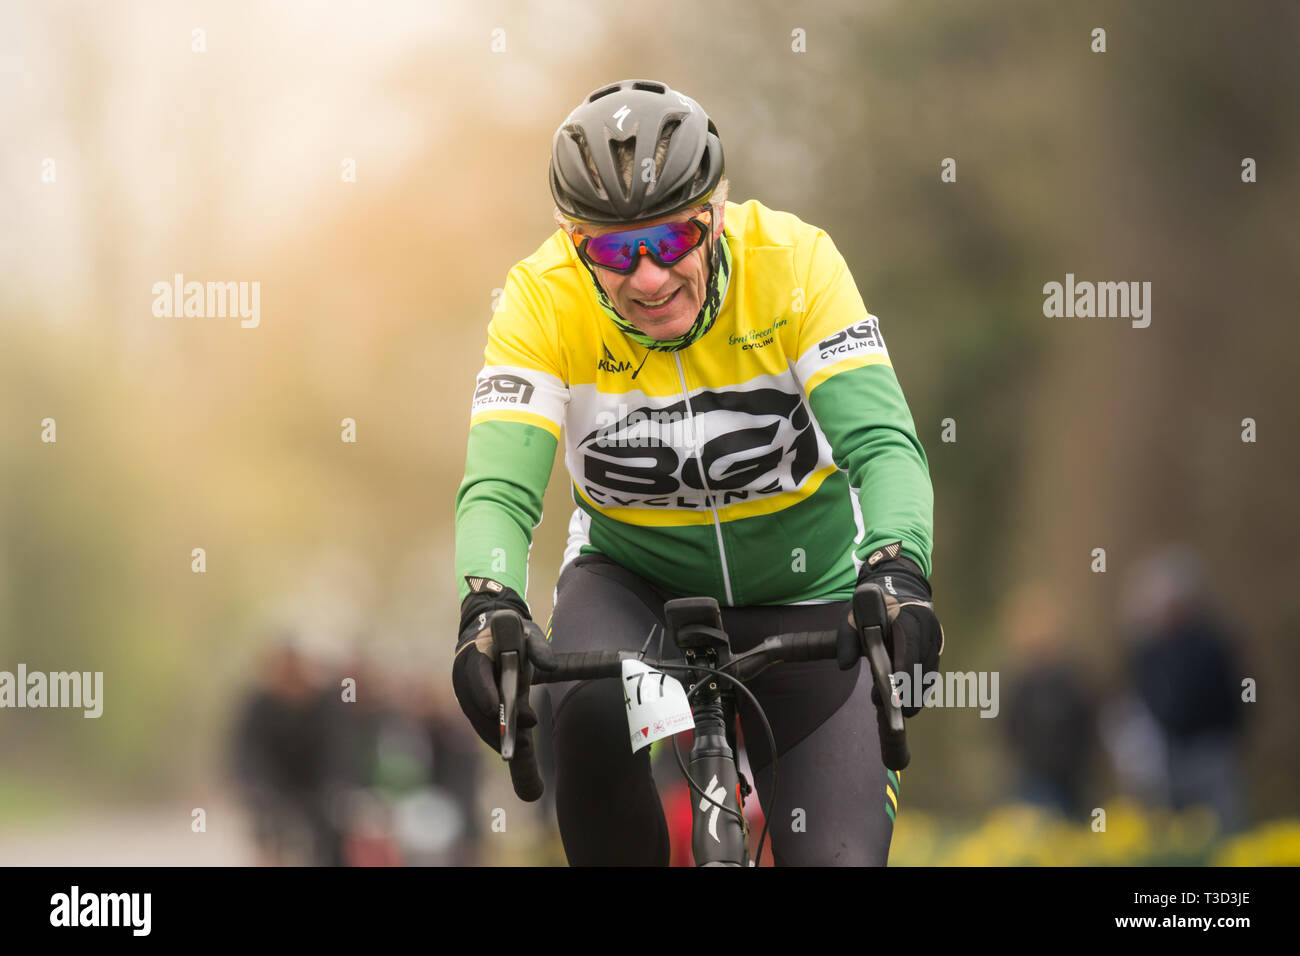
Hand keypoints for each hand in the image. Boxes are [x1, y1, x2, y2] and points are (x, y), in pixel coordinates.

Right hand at [453, 608, 556, 751]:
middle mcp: (463, 672)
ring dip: (494, 735)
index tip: (496, 711)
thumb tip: (550, 666)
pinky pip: (478, 720)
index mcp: (476, 652)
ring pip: (475, 716)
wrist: (489, 634)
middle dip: (496, 724)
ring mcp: (464, 689)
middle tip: (523, 741)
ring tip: (520, 748)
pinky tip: (510, 747)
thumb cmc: (510, 634)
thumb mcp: (527, 633)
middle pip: (474, 703)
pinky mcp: (469, 701)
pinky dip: (492, 734)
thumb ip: (539, 647)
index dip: (484, 692)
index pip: (476, 673)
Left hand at [837, 549, 943, 717]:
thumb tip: (844, 665)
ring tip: (891, 707)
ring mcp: (936, 640)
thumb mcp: (854, 615)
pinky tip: (904, 698)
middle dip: (907, 693)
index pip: (911, 649)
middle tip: (887, 708)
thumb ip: (847, 638)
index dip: (904, 674)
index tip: (895, 697)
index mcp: (909, 618)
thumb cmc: (875, 603)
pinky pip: (930, 672)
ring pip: (929, 674)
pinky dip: (918, 687)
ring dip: (913, 694)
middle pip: (923, 668)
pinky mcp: (936, 648)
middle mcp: (929, 630)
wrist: (899, 586)